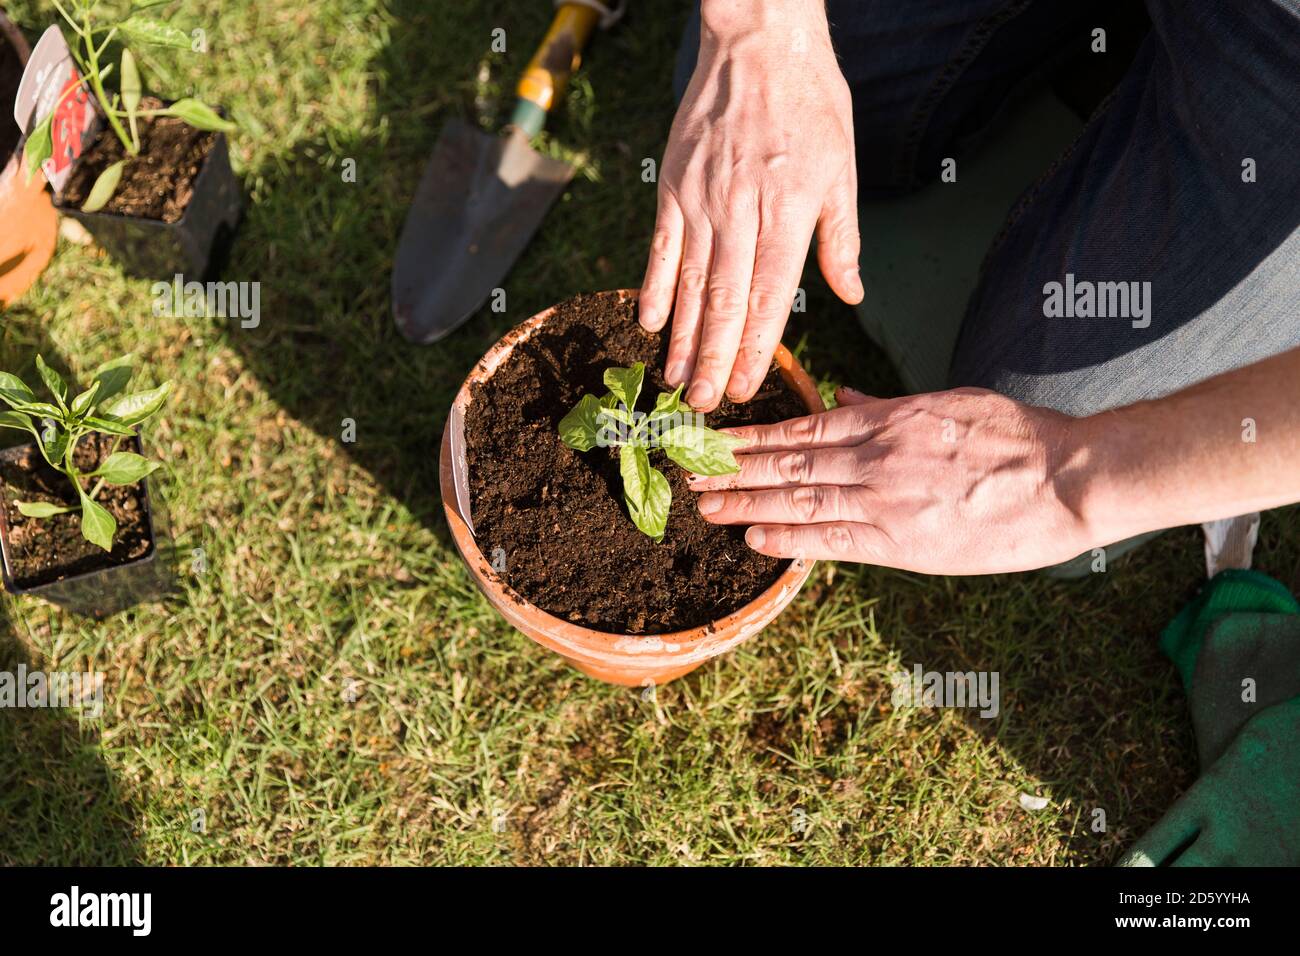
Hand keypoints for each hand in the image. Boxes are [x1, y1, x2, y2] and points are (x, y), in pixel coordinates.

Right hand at [638, 0, 862, 411]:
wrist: (759, 41)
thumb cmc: (811, 102)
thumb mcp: (843, 167)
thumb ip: (842, 238)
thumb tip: (851, 294)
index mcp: (791, 209)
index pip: (772, 295)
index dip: (757, 348)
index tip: (747, 389)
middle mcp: (742, 210)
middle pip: (726, 300)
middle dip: (715, 359)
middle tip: (703, 406)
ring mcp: (702, 198)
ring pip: (691, 282)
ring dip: (683, 338)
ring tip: (676, 382)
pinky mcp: (672, 186)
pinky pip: (662, 247)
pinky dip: (656, 288)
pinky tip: (651, 324)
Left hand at [688, 386, 1102, 573]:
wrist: (1067, 479)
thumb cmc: (1015, 437)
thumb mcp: (948, 401)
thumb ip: (888, 403)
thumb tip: (845, 394)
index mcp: (886, 419)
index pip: (801, 425)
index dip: (751, 436)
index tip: (714, 438)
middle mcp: (874, 456)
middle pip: (786, 460)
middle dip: (732, 467)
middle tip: (687, 472)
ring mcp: (885, 499)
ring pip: (798, 497)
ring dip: (745, 501)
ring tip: (703, 505)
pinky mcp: (902, 541)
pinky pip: (833, 539)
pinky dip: (790, 536)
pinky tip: (754, 536)